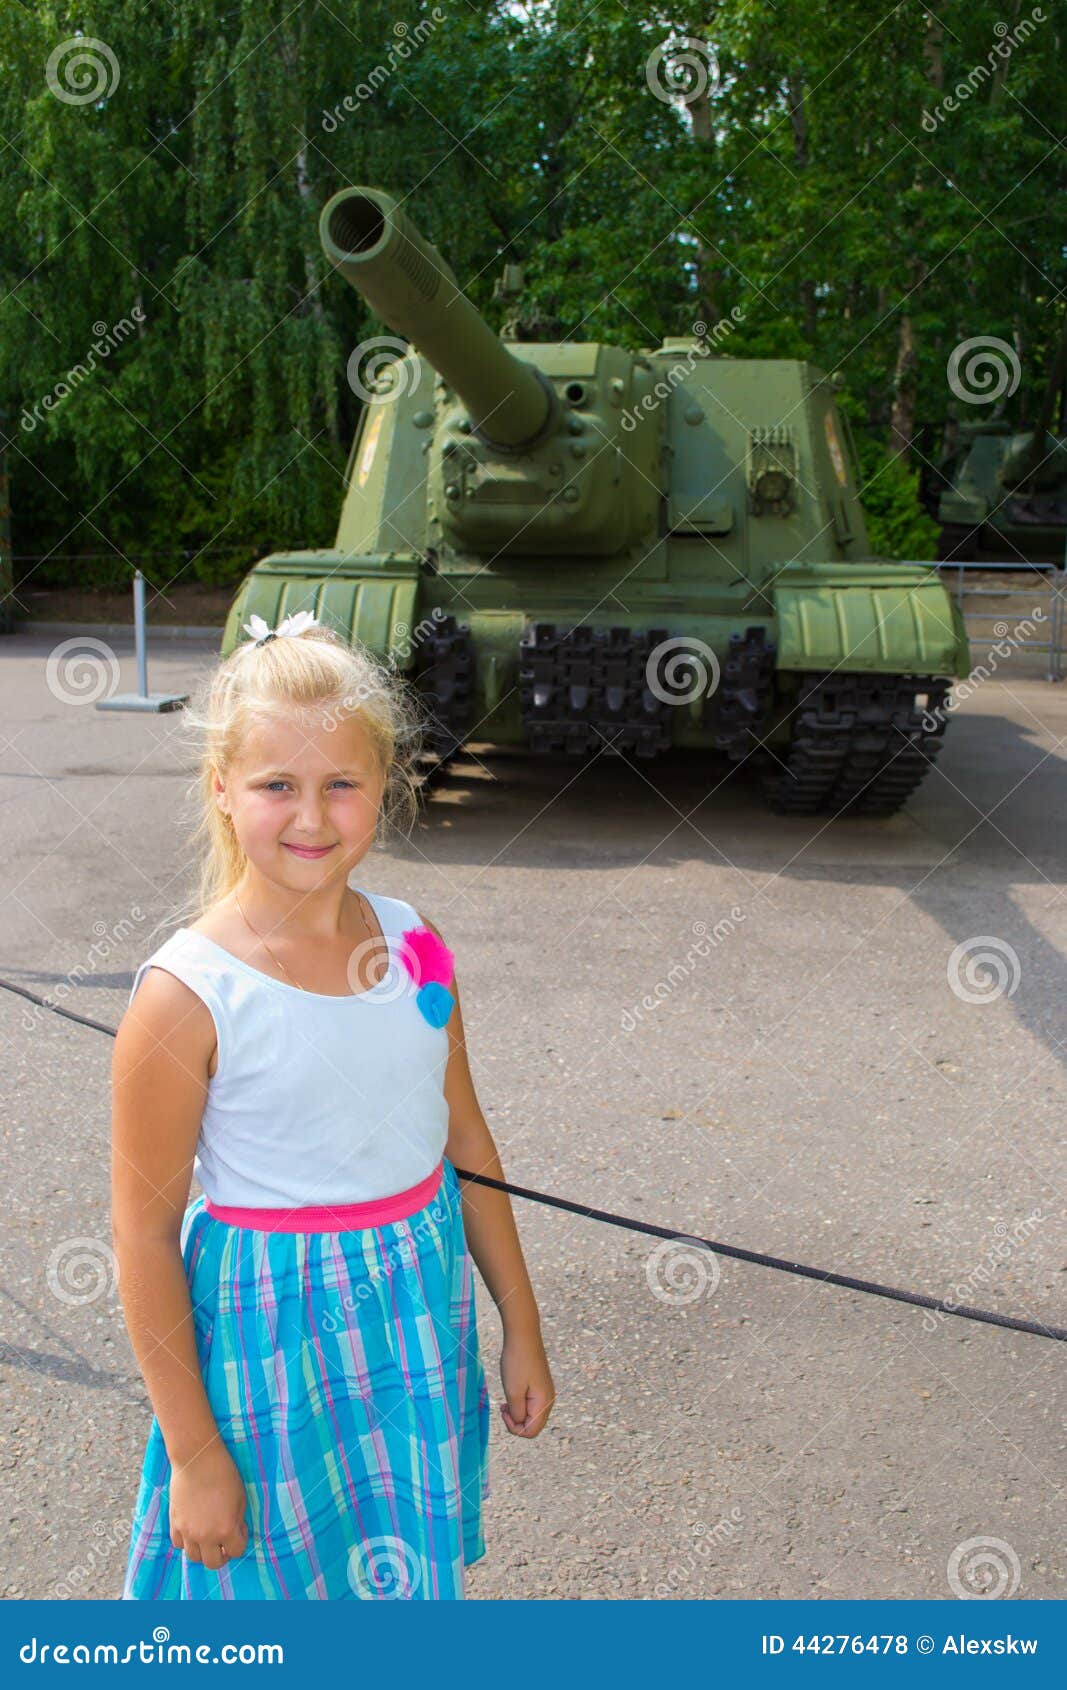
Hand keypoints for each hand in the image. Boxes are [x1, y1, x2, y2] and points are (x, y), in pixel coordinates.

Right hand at [168, 1440, 249, 1570]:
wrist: (198, 1459)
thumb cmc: (224, 1475)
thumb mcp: (240, 1499)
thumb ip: (237, 1521)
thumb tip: (234, 1533)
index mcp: (226, 1530)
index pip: (236, 1551)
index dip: (240, 1541)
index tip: (239, 1530)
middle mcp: (206, 1536)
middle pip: (213, 1563)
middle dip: (221, 1555)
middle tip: (224, 1542)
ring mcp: (188, 1532)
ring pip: (194, 1557)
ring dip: (203, 1551)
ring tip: (208, 1537)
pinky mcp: (174, 1523)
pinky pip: (179, 1544)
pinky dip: (186, 1541)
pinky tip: (193, 1529)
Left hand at [499, 1328, 554, 1437]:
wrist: (523, 1335)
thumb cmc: (516, 1362)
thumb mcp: (513, 1391)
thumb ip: (517, 1413)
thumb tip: (521, 1424)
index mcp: (544, 1403)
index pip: (531, 1432)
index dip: (514, 1428)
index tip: (503, 1411)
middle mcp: (548, 1400)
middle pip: (533, 1426)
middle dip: (516, 1422)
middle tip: (503, 1407)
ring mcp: (545, 1392)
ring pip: (531, 1415)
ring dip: (517, 1413)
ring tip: (505, 1401)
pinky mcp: (540, 1385)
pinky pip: (531, 1404)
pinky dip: (520, 1404)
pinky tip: (511, 1393)